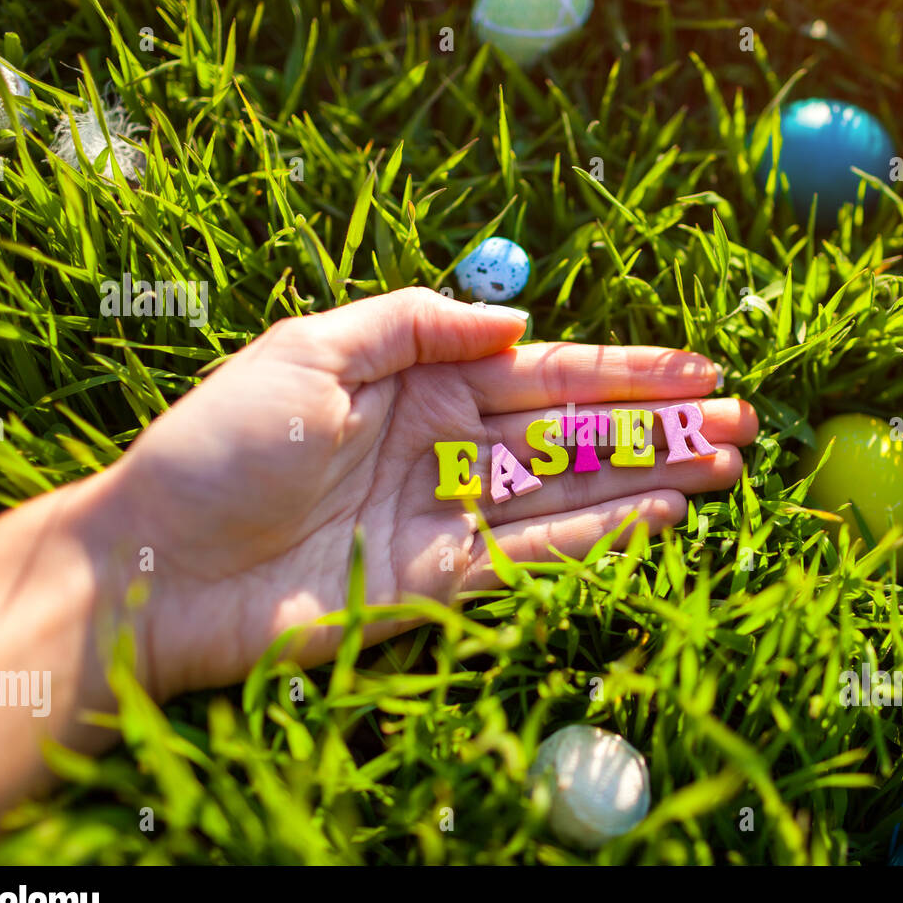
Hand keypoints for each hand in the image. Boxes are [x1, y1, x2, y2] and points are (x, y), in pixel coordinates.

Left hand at [105, 288, 757, 698]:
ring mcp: (452, 518)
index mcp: (421, 384)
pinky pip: (536, 554)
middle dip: (659, 426)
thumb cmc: (221, 445)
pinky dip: (598, 537)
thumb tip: (517, 319)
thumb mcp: (310, 351)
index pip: (544, 372)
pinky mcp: (444, 584)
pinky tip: (658, 516)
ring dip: (650, 478)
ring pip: (572, 492)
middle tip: (740, 423)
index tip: (699, 367)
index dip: (625, 369)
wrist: (161, 564)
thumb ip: (415, 325)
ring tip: (725, 466)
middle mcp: (449, 448)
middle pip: (575, 432)